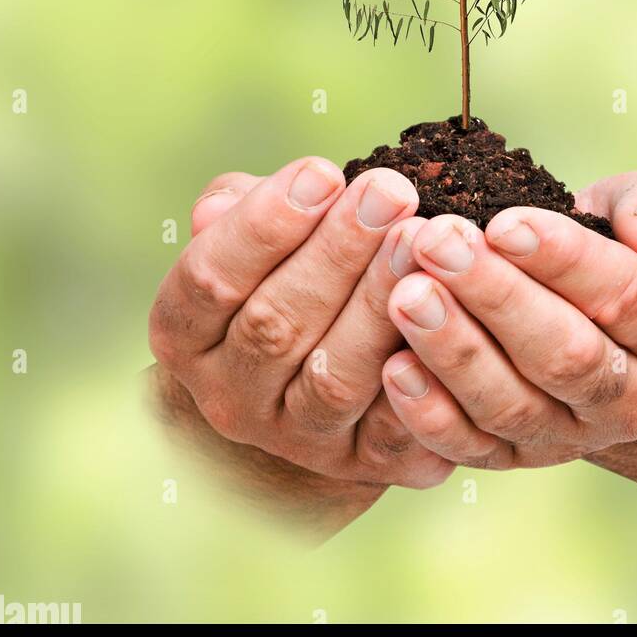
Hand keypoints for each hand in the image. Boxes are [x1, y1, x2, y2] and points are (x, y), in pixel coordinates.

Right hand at [148, 157, 453, 489]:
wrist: (309, 385)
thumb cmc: (283, 277)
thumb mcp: (248, 236)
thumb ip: (236, 210)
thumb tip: (229, 202)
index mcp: (187, 336)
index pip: (210, 280)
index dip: (264, 225)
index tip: (322, 172)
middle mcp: (230, 396)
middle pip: (275, 325)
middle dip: (337, 252)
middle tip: (390, 191)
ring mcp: (294, 438)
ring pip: (333, 378)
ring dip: (378, 305)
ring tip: (419, 239)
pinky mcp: (361, 465)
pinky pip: (393, 430)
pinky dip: (421, 377)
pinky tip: (449, 317)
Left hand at [379, 172, 636, 472]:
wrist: (626, 347)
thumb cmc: (628, 256)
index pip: (623, 296)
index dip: (562, 259)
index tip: (502, 223)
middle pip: (564, 355)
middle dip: (495, 297)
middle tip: (436, 243)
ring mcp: (576, 437)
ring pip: (513, 405)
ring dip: (454, 350)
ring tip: (404, 294)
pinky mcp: (520, 458)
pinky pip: (472, 447)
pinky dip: (430, 415)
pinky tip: (393, 367)